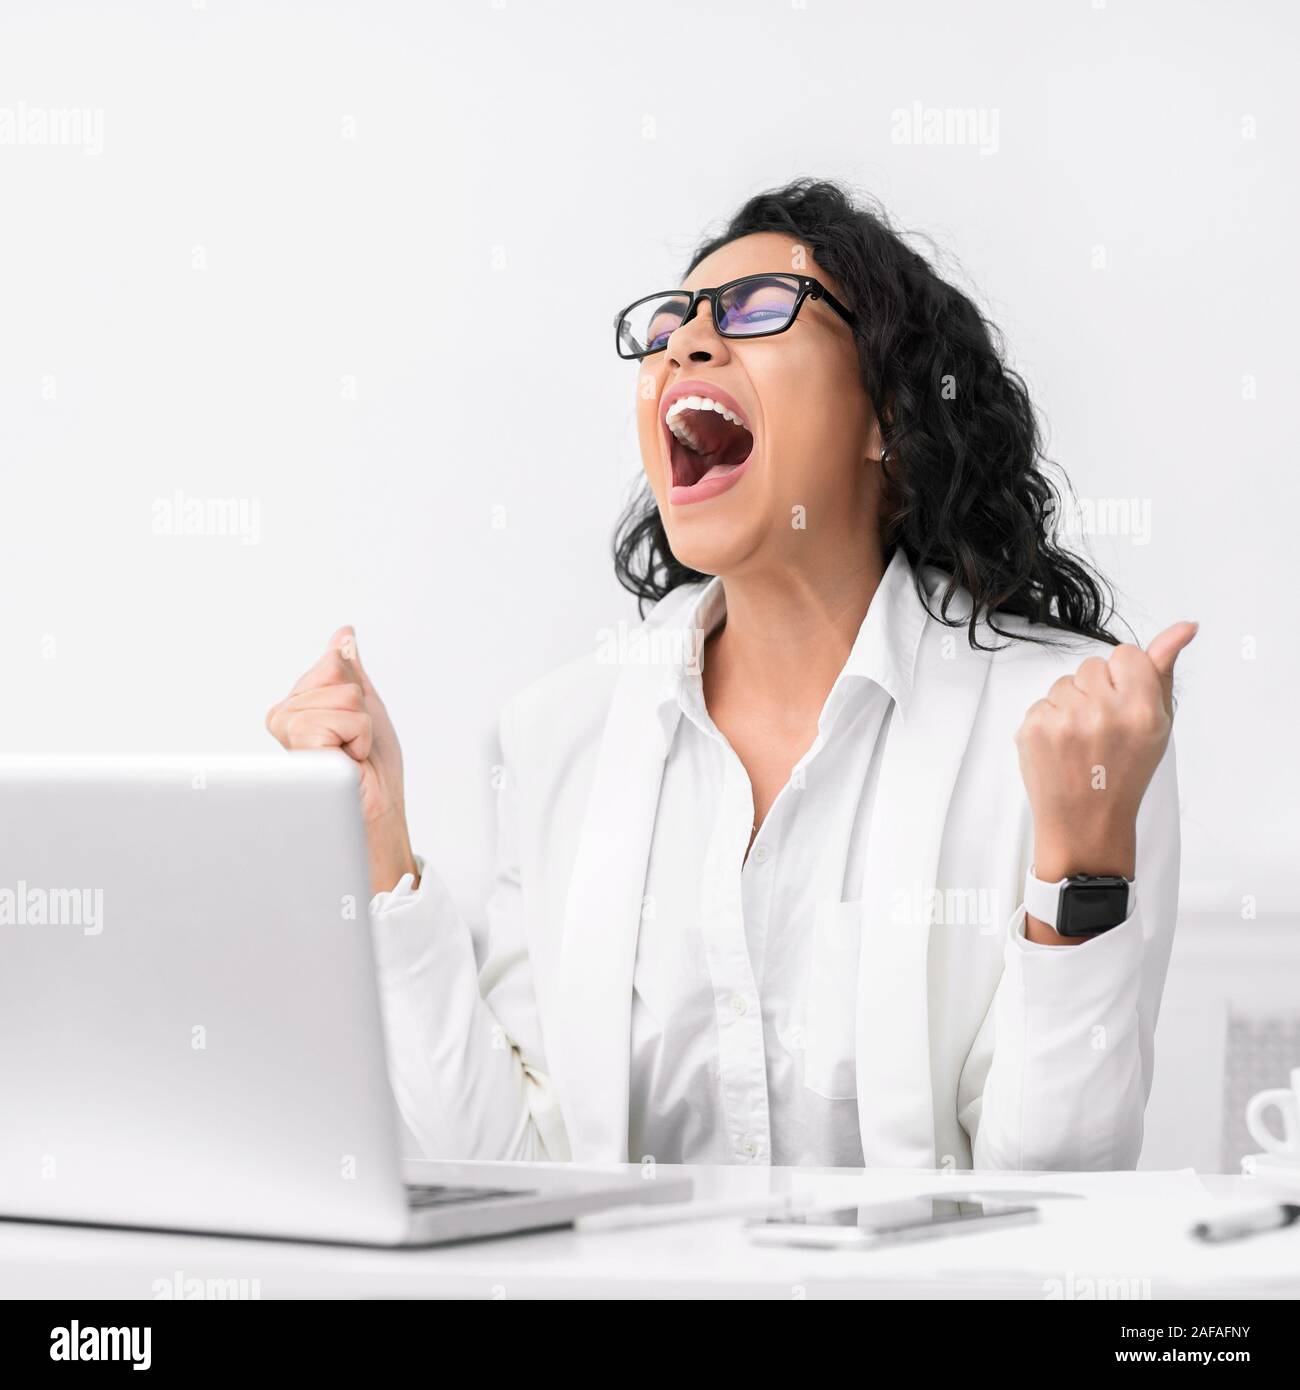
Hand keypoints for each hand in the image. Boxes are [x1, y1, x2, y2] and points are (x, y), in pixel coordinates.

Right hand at [265, 625, 417, 894]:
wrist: (377, 810)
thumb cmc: (370, 769)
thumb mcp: (364, 708)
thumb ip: (349, 671)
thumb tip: (344, 635)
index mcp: (295, 704)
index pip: (334, 661)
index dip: (358, 694)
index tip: (354, 728)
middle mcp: (283, 716)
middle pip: (337, 673)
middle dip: (360, 709)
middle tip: (355, 744)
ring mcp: (288, 731)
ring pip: (344, 696)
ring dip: (362, 728)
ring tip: (352, 755)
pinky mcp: (299, 746)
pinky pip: (345, 718)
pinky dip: (360, 739)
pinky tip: (347, 762)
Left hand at [1015, 622, 1196, 896]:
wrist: (1085, 822)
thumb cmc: (1125, 774)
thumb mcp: (1158, 726)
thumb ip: (1163, 671)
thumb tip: (1184, 627)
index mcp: (1141, 709)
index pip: (1126, 654)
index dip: (1124, 679)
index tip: (1124, 707)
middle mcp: (1103, 711)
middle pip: (1092, 666)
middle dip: (1097, 691)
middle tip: (1103, 730)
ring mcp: (1064, 719)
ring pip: (1064, 682)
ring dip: (1071, 704)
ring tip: (1082, 741)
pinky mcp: (1034, 727)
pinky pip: (1042, 701)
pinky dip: (1049, 721)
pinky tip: (1061, 748)